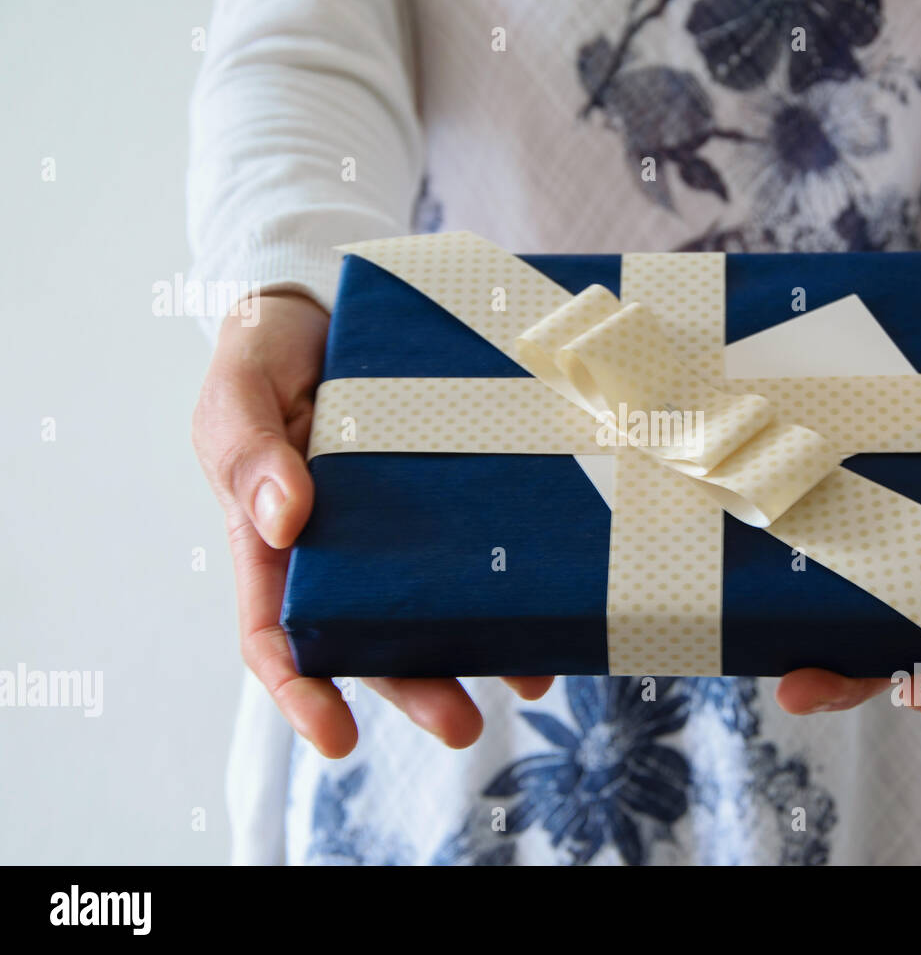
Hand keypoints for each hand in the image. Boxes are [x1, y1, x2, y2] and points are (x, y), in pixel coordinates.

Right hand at [192, 292, 551, 756]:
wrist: (332, 302)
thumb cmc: (267, 353)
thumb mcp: (240, 388)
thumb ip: (246, 446)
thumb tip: (282, 518)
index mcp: (274, 541)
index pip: (276, 635)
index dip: (301, 692)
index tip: (337, 738)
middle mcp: (343, 550)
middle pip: (372, 641)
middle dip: (415, 688)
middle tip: (462, 724)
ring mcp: (402, 528)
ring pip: (438, 607)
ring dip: (480, 652)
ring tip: (534, 679)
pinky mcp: (455, 495)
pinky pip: (485, 546)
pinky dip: (517, 581)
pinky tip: (560, 601)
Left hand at [776, 318, 920, 717]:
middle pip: (893, 644)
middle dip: (851, 677)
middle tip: (807, 688)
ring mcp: (883, 523)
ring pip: (836, 600)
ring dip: (800, 636)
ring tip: (758, 645)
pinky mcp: (838, 481)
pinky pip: (803, 527)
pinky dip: (769, 549)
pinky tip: (735, 544)